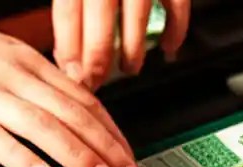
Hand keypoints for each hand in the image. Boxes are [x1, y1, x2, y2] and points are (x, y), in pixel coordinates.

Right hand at [0, 0, 136, 166]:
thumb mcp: (2, 56)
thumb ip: (38, 83)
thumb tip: (76, 106)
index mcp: (29, 64)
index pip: (85, 102)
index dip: (113, 134)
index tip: (131, 160)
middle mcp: (13, 77)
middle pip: (73, 115)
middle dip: (107, 150)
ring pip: (42, 126)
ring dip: (76, 155)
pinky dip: (18, 156)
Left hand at [52, 0, 190, 89]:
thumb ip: (73, 4)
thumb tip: (66, 52)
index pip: (67, 14)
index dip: (68, 49)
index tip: (71, 76)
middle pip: (99, 25)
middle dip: (97, 62)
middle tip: (96, 82)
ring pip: (137, 22)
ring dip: (132, 52)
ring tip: (130, 68)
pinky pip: (177, 10)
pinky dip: (174, 33)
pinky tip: (168, 47)